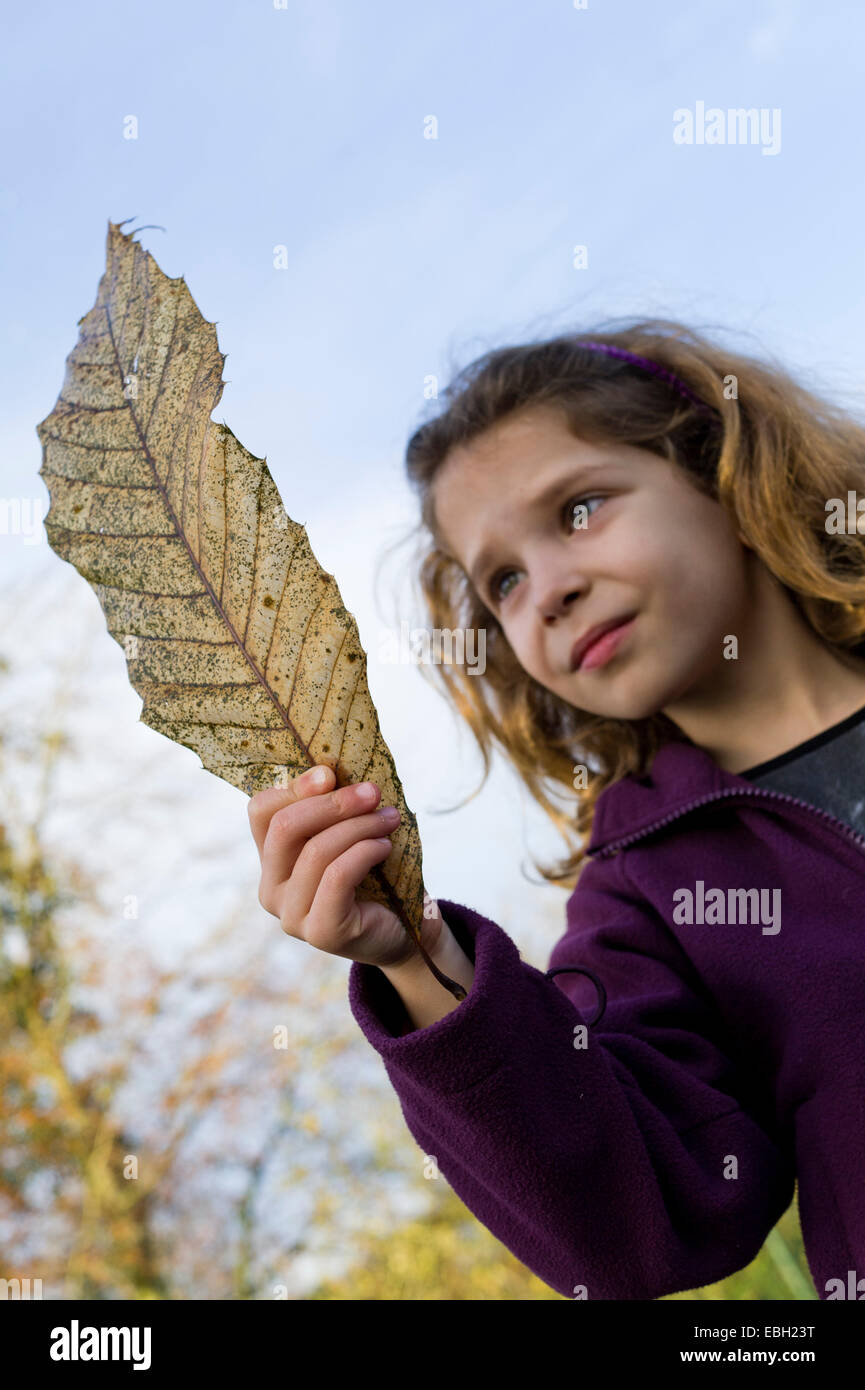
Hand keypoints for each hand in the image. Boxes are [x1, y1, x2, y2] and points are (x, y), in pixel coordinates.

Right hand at [247, 765, 444, 970]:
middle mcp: (271, 889)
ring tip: (390, 819)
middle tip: (373, 792)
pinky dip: (365, 852)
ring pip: (316, 851)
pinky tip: (385, 846)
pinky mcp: (320, 932)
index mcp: (271, 860)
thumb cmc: (374, 875)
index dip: (294, 787)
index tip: (332, 774)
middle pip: (285, 828)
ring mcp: (291, 915)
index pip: (261, 811)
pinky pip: (337, 876)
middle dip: (333, 803)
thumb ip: (331, 809)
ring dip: (360, 826)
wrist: (403, 930)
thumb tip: (326, 772)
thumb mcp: (347, 834)